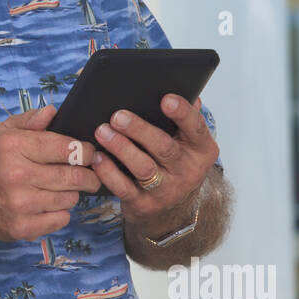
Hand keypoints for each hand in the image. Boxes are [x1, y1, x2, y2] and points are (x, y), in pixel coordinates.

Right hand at [0, 103, 100, 242]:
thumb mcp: (1, 134)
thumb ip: (29, 121)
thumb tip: (53, 112)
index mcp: (13, 146)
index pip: (66, 148)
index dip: (85, 151)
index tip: (89, 154)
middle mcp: (16, 174)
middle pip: (74, 176)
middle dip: (89, 176)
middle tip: (91, 176)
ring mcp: (20, 204)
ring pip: (70, 199)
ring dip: (72, 194)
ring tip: (61, 189)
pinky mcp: (23, 227)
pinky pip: (61, 219)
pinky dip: (60, 213)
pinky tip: (48, 205)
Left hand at [91, 94, 219, 227]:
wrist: (172, 210)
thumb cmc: (175, 162)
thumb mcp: (186, 141)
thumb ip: (184, 116)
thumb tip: (186, 88)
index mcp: (201, 149)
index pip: (196, 128)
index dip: (182, 113)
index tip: (165, 98)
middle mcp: (188, 171)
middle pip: (164, 147)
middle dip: (140, 130)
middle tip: (117, 115)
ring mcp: (167, 190)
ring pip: (143, 168)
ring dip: (121, 148)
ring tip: (102, 131)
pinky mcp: (144, 205)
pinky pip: (124, 188)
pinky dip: (109, 172)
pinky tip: (97, 157)